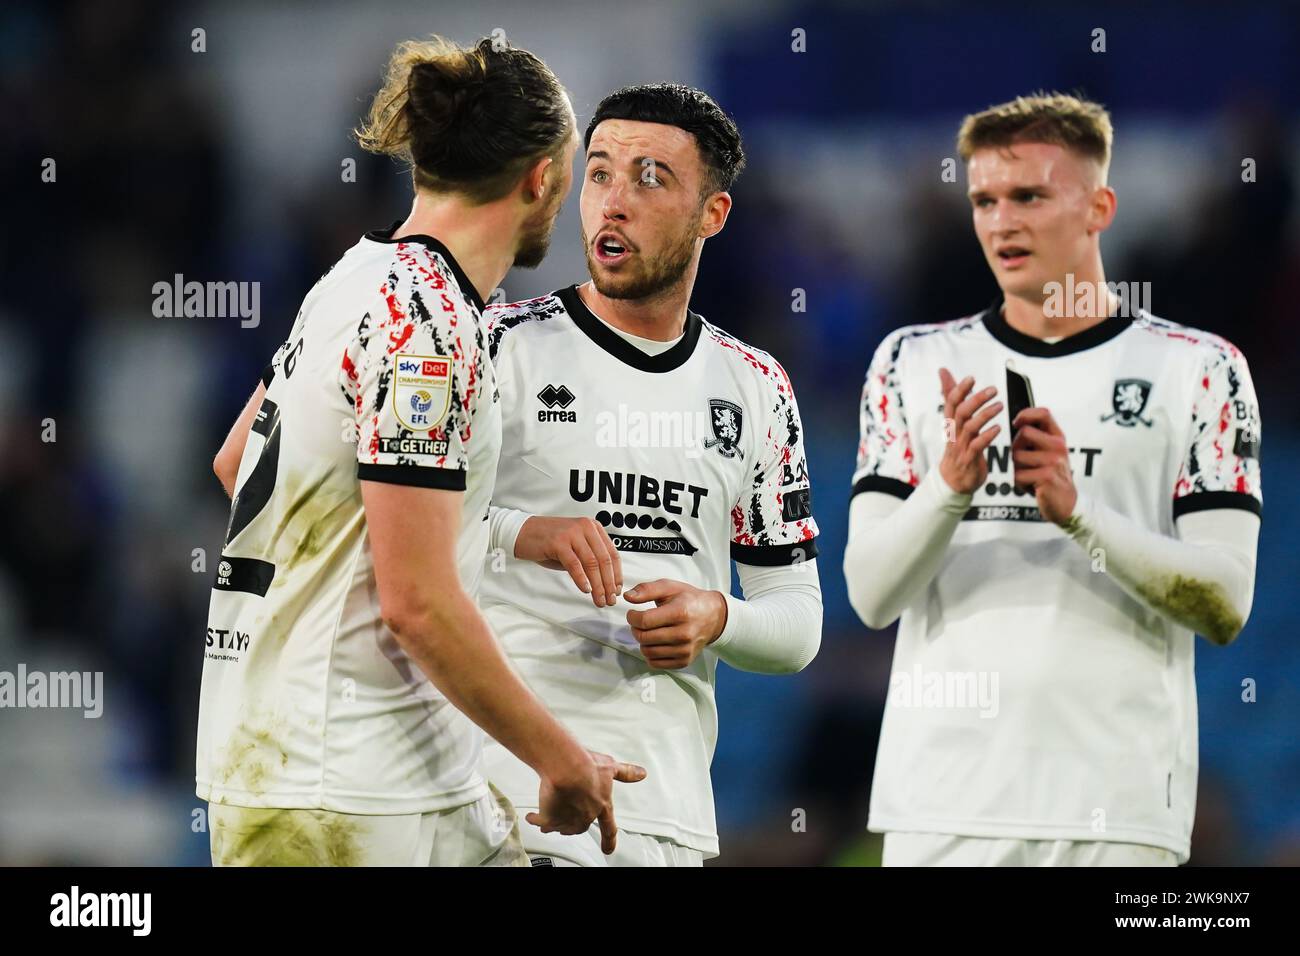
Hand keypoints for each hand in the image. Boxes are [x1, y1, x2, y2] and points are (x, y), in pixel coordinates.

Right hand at [514, 516, 621, 607]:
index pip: (612, 553)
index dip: (617, 574)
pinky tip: (586, 590)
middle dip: (609, 583)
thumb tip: (606, 582)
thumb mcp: (575, 547)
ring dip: (598, 585)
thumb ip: (590, 558)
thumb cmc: (549, 542)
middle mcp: (585, 527)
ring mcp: (572, 533)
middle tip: (610, 600)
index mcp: (593, 527)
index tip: (617, 590)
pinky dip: (582, 579)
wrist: (522, 532)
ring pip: (592, 563)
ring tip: (599, 599)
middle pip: (604, 560)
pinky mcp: (558, 542)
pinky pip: (575, 564)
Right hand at [527, 750, 646, 854]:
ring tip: (549, 818)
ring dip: (556, 823)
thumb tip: (641, 774)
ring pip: (561, 827)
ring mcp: (568, 819)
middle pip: (580, 827)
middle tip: (566, 824)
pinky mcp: (551, 819)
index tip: (608, 850)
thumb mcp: (610, 767)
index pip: (609, 828)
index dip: (609, 840)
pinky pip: (541, 823)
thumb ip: (625, 772)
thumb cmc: (587, 765)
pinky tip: (531, 816)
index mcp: (602, 806)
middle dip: (573, 825)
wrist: (567, 767)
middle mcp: (586, 816)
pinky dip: (536, 820)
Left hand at [624, 579, 727, 669]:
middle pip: (644, 638)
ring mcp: (685, 650)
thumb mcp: (669, 587)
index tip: (632, 613)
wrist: (713, 616)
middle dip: (635, 629)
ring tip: (649, 632)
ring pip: (647, 652)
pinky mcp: (684, 661)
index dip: (632, 617)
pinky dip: (650, 654)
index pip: (644, 621)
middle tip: (640, 623)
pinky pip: (655, 663)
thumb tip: (628, 596)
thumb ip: (647, 589)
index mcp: (680, 613)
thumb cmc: (689, 600)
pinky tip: (656, 643)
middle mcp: (684, 634)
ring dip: (642, 642)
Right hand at [937, 368, 1001, 494]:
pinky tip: (998, 428)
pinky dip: (988, 436)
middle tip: (994, 389)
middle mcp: (954, 433)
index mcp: (950, 422)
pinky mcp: (970, 459)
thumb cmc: (956, 445)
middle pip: (961, 412)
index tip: (971, 378)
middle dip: (976, 399)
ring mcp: (961, 446)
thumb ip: (950, 396)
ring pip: (970, 427)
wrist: (952, 481)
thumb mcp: (952, 419)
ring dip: (985, 415)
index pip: (951, 403)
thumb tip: (943, 370)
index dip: (959, 390)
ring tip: (1000, 405)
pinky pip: (978, 446)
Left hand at [1011, 406, 1077, 525]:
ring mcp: (1053, 461)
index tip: (1016, 422)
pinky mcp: (1046, 476)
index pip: (1043, 414)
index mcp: (1058, 438)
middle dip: (1016, 447)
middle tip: (1023, 462)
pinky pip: (1018, 475)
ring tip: (1031, 477)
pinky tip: (1032, 487)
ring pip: (1017, 456)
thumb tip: (1018, 423)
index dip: (1026, 413)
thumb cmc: (1053, 477)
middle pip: (1024, 433)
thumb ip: (1038, 438)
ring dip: (1018, 469)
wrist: (1066, 503)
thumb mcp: (1051, 453)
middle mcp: (1057, 447)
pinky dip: (1020, 484)